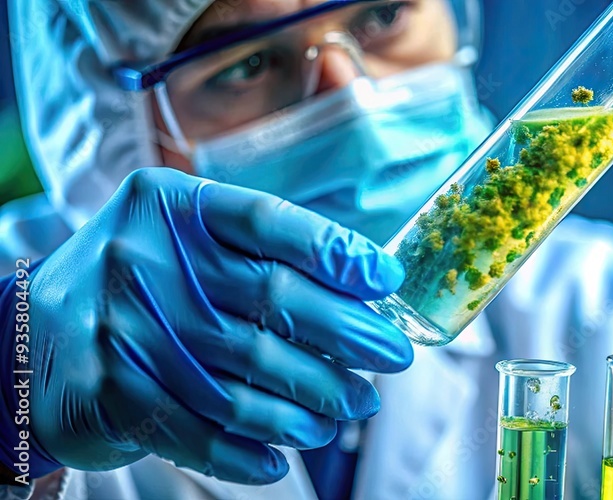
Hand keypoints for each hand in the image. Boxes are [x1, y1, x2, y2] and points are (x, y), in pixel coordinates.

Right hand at [21, 168, 411, 482]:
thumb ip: (254, 253)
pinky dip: (252, 450)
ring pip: (250, 373)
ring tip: (351, 408)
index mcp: (172, 206)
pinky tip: (284, 457)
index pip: (270, 221)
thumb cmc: (137, 282)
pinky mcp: (115, 392)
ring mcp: (128, 327)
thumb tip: (359, 290)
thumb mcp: (180, 239)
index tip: (387, 279)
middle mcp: (145, 258)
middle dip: (349, 334)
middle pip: (274, 298)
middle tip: (394, 357)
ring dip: (314, 400)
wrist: (26, 337)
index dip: (337, 251)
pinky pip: (204, 430)